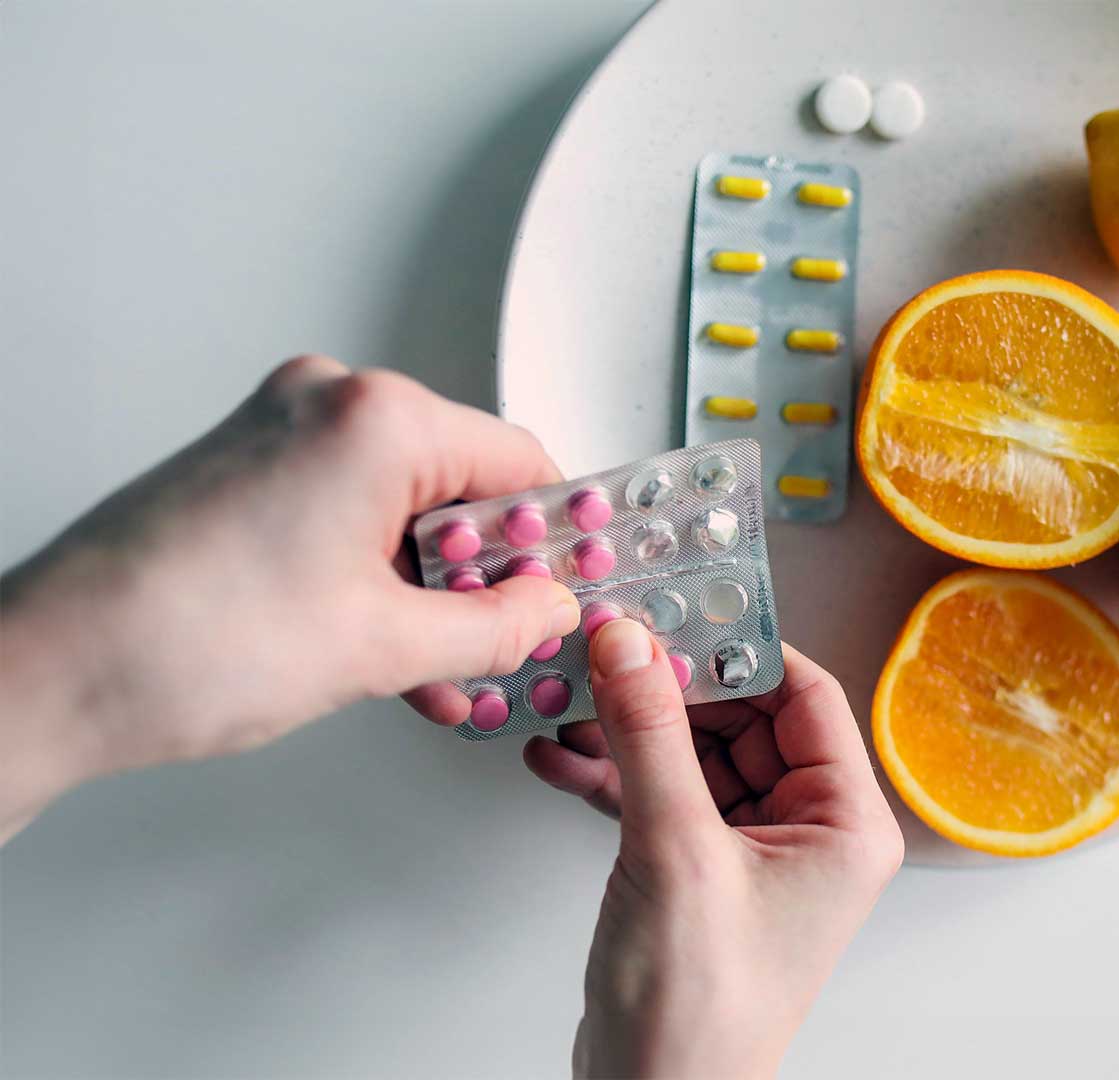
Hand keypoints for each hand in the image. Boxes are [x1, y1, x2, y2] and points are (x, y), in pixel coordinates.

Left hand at [0, 355, 580, 835]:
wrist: (46, 671)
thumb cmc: (181, 640)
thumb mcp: (383, 648)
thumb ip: (493, 626)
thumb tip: (545, 611)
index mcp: (375, 419)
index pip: (519, 465)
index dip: (561, 539)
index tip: (578, 587)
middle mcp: (325, 404)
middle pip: (463, 484)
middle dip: (493, 577)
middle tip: (518, 643)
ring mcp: (278, 432)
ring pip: (405, 508)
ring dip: (436, 591)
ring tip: (452, 673)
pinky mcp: (245, 469)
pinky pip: (348, 515)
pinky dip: (379, 579)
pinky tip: (396, 655)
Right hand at [523, 619, 903, 1078]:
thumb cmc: (698, 1009)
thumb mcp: (674, 847)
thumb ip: (648, 734)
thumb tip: (630, 640)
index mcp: (846, 822)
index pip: (805, 694)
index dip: (740, 646)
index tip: (677, 608)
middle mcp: (811, 832)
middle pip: (744, 717)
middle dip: (669, 686)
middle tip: (605, 645)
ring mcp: (754, 855)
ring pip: (694, 754)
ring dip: (630, 730)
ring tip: (566, 697)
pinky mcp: (701, 876)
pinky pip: (664, 798)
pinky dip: (613, 777)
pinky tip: (557, 757)